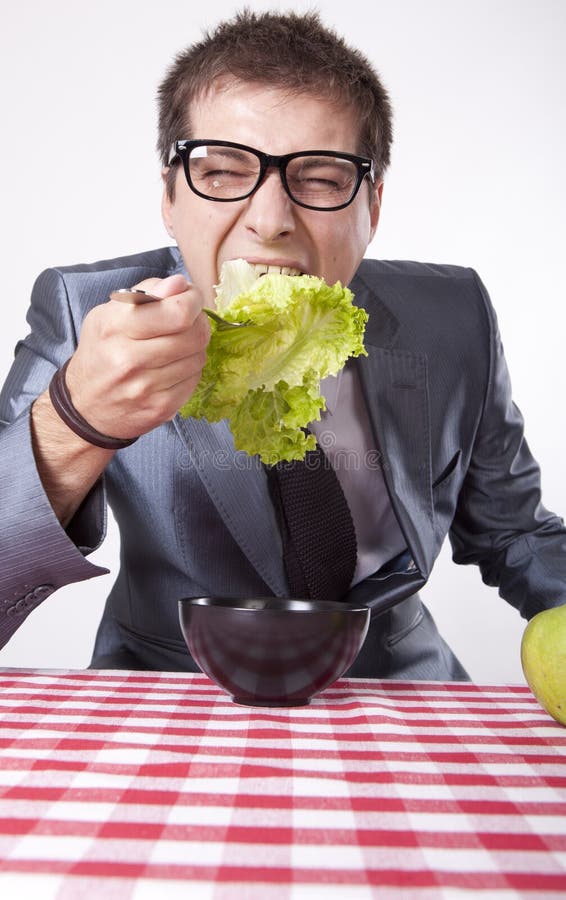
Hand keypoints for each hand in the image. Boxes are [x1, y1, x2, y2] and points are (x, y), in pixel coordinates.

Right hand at [64, 274, 209, 438]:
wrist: (84, 406)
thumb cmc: (100, 353)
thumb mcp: (109, 315)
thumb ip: (146, 293)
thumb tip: (180, 284)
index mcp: (115, 328)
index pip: (177, 312)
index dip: (193, 301)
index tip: (190, 299)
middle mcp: (129, 359)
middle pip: (194, 335)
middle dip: (199, 324)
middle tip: (188, 323)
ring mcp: (145, 388)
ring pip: (198, 358)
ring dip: (195, 349)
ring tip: (177, 347)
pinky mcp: (159, 409)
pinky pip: (194, 381)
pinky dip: (190, 371)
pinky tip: (173, 368)